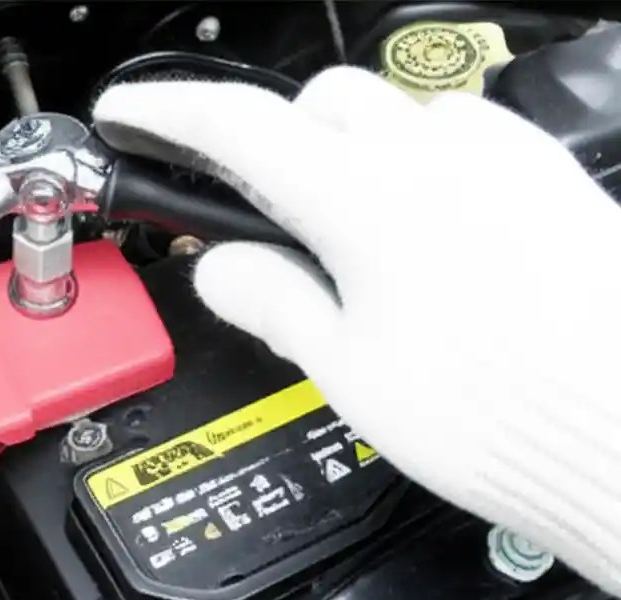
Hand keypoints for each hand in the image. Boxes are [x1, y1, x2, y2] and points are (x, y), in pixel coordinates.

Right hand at [94, 68, 620, 595]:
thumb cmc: (499, 416)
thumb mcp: (349, 370)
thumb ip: (275, 301)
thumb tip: (223, 268)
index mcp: (365, 201)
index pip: (240, 127)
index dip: (171, 112)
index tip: (135, 111)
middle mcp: (436, 159)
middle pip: (321, 99)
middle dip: (271, 136)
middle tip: (255, 207)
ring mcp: (502, 160)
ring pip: (395, 110)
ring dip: (351, 145)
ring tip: (349, 226)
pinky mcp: (549, 179)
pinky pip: (466, 133)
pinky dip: (422, 157)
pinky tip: (427, 221)